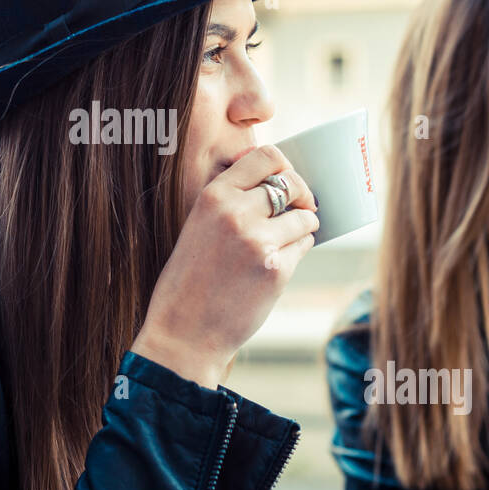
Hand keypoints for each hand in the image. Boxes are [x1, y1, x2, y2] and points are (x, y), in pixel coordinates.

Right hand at [133, 145, 318, 388]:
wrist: (183, 332)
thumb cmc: (189, 280)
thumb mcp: (198, 227)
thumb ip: (229, 201)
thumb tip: (274, 179)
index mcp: (213, 196)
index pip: (266, 157)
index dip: (284, 166)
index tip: (285, 180)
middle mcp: (236, 213)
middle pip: (292, 183)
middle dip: (302, 195)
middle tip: (300, 209)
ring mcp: (258, 241)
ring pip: (305, 216)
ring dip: (302, 226)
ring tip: (284, 241)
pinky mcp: (276, 269)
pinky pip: (304, 246)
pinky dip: (298, 251)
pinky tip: (276, 263)